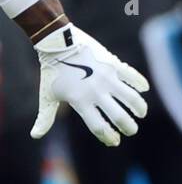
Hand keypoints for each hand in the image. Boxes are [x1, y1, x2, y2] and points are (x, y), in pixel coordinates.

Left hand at [31, 25, 149, 147]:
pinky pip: (132, 76)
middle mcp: (96, 91)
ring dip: (139, 108)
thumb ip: (45, 118)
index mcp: (80, 102)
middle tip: (131, 131)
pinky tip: (144, 90)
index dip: (108, 137)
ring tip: (141, 114)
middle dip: (128, 127)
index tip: (114, 140)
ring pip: (131, 98)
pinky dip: (140, 83)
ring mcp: (106, 78)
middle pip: (118, 116)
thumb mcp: (47, 96)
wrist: (58, 42)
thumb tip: (35, 135)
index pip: (99, 127)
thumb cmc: (51, 71)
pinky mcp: (113, 64)